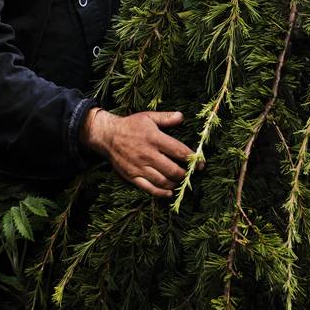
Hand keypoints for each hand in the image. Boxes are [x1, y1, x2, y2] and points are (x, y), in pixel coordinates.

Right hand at [80, 107, 197, 199]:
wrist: (107, 136)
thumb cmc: (130, 125)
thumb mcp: (148, 117)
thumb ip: (166, 118)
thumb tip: (181, 116)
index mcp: (154, 138)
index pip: (178, 151)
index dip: (192, 158)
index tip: (201, 163)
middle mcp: (148, 154)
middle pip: (173, 169)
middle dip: (186, 174)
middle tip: (192, 174)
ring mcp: (140, 167)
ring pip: (163, 181)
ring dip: (175, 183)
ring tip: (181, 181)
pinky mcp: (132, 176)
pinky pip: (149, 189)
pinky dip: (161, 193)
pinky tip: (169, 192)